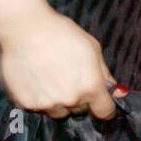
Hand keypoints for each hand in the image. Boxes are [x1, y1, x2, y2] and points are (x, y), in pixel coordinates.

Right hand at [0, 4, 122, 120]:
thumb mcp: (91, 47)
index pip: (104, 112)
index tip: (100, 102)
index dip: (104, 107)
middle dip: (78, 98)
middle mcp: (70, 100)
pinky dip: (38, 97)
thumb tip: (116, 91)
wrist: (25, 28)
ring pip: (58, 111)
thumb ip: (104, 73)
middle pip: (80, 110)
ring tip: (49, 77)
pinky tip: (34, 78)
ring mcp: (47, 104)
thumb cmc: (61, 32)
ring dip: (58, 100)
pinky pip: (38, 107)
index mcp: (90, 87)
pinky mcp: (26, 104)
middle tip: (68, 76)